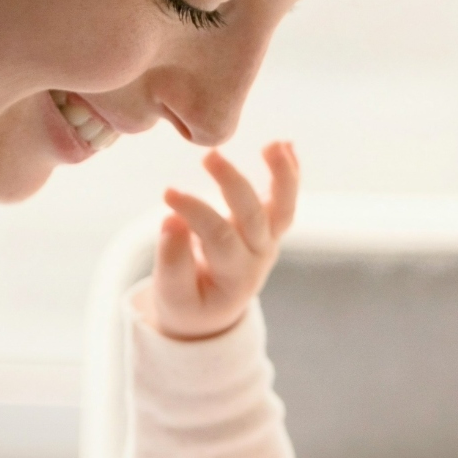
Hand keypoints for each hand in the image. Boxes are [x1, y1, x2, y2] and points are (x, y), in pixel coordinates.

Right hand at [149, 141, 298, 339]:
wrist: (211, 313)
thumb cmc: (188, 303)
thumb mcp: (173, 296)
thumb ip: (172, 262)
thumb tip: (171, 220)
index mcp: (234, 277)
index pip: (218, 238)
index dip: (195, 213)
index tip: (168, 193)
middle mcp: (258, 257)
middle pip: (253, 217)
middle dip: (233, 183)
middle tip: (209, 156)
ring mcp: (269, 241)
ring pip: (283, 208)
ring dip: (282, 175)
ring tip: (275, 144)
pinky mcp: (270, 228)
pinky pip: (284, 200)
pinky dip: (289, 173)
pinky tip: (286, 144)